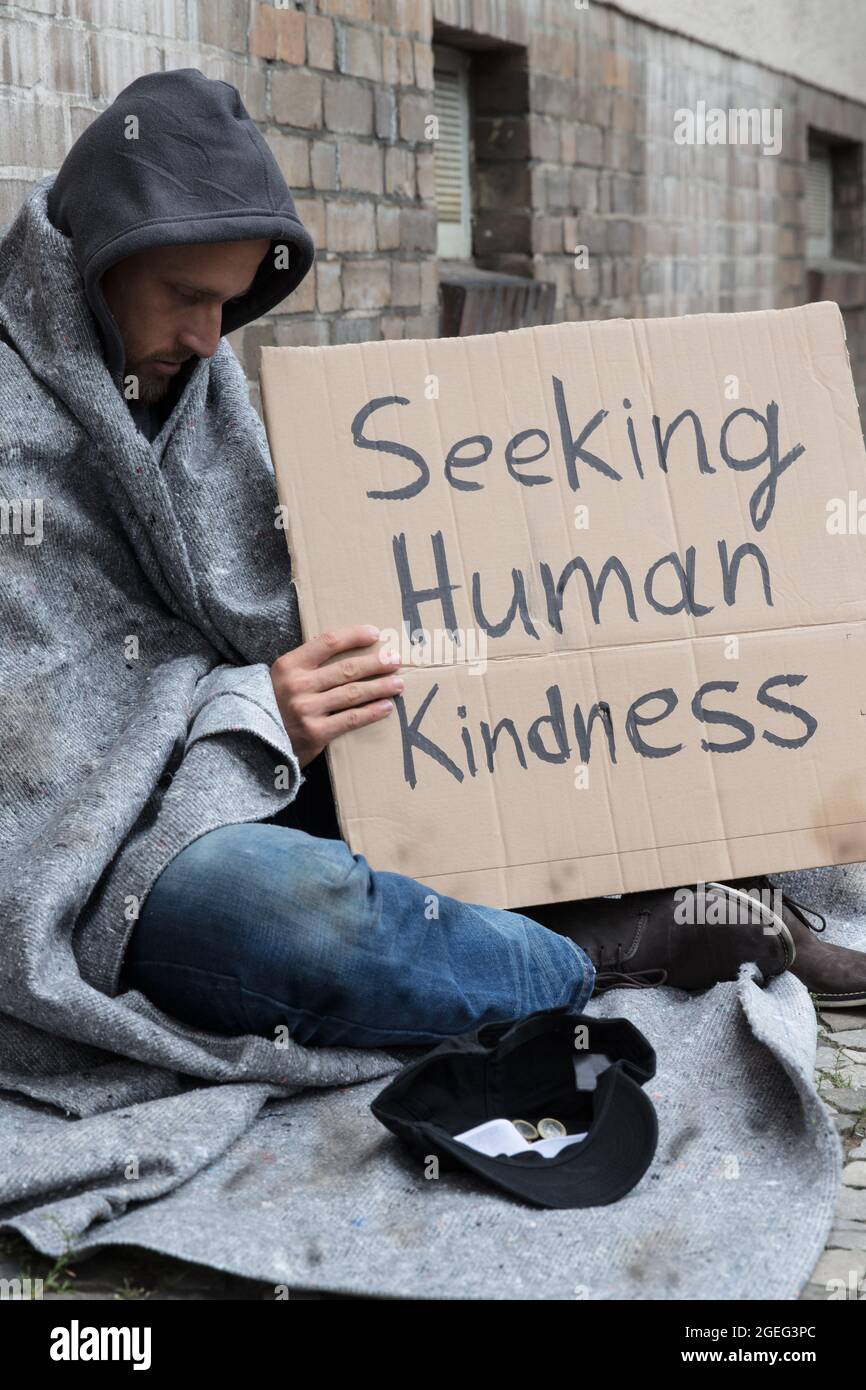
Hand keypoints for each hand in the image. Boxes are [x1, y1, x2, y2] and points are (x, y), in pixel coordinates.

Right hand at [269, 625, 402, 768]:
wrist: (251, 742)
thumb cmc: (273, 705)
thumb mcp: (280, 678)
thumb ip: (306, 664)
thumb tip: (345, 648)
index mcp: (288, 665)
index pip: (328, 642)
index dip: (354, 636)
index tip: (375, 633)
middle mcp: (297, 685)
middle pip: (346, 669)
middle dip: (376, 663)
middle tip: (395, 660)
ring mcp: (306, 710)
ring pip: (353, 693)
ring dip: (380, 687)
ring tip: (398, 684)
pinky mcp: (315, 733)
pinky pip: (351, 719)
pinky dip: (372, 712)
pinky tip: (386, 706)